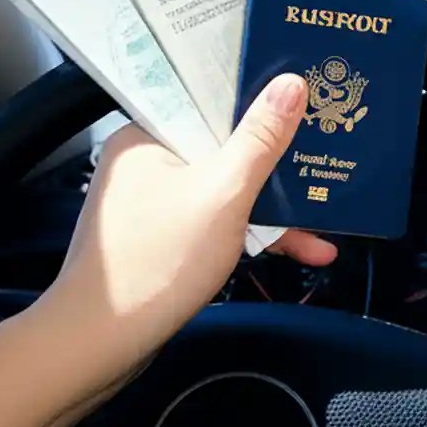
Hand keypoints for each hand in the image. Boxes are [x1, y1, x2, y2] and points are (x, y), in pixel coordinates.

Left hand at [48, 74, 336, 352]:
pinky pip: (218, 218)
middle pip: (225, 144)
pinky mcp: (165, 235)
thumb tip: (290, 83)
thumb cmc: (154, 264)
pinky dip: (254, 232)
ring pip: (227, 186)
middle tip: (325, 153)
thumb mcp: (223, 194)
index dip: (261, 97)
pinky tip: (301, 248)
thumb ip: (260, 139)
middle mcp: (147, 160)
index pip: (211, 98)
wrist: (100, 343)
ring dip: (274, 205)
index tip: (306, 96)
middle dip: (278, 160)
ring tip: (325, 215)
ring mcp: (155, 200)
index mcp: (148, 134)